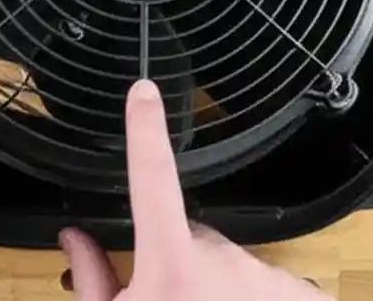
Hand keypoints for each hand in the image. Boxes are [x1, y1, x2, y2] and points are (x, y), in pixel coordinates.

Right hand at [59, 80, 329, 299]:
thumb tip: (75, 237)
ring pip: (228, 264)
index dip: (146, 133)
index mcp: (171, 270)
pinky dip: (256, 299)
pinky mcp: (296, 296)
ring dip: (216, 287)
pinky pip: (270, 283)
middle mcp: (224, 268)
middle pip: (189, 236)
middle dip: (175, 261)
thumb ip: (95, 281)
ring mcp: (266, 282)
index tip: (144, 92)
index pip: (152, 182)